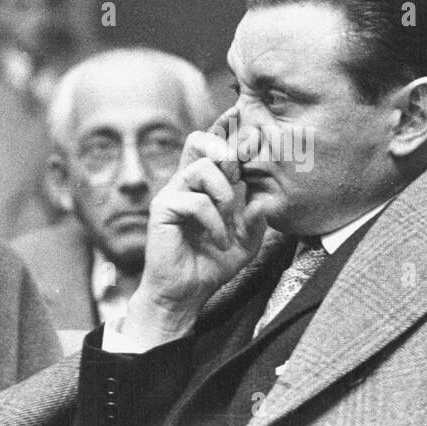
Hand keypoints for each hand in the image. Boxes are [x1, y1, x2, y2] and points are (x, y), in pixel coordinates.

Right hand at [124, 126, 267, 343]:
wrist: (184, 294)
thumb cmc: (211, 265)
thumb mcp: (245, 244)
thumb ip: (256, 222)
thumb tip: (263, 201)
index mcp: (203, 184)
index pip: (212, 145)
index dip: (228, 132)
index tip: (248, 132)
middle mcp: (185, 183)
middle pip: (199, 140)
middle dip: (226, 152)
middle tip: (240, 177)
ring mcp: (172, 194)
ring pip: (201, 168)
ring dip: (224, 193)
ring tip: (229, 219)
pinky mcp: (162, 209)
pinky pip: (196, 201)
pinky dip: (215, 222)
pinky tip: (220, 241)